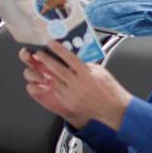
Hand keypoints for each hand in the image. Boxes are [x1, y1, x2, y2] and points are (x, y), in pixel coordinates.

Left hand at [18, 41, 132, 130]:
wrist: (112, 109)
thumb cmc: (109, 90)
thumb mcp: (101, 72)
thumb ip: (86, 66)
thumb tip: (74, 61)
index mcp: (86, 74)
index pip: (69, 58)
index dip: (59, 49)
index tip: (51, 43)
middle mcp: (77, 83)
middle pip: (57, 68)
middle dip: (46, 60)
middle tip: (39, 54)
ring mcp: (71, 94)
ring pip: (56, 80)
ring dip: (53, 74)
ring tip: (53, 70)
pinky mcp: (68, 102)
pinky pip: (59, 91)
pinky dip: (59, 86)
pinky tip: (63, 85)